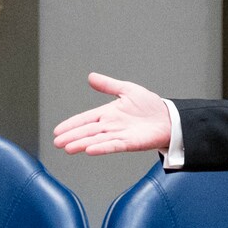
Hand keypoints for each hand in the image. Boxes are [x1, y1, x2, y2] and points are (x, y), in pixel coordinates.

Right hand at [51, 73, 173, 155]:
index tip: (57, 131)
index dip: (71, 124)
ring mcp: (119, 135)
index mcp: (108, 113)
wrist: (169, 118)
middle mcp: (110, 126)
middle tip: (57, 143)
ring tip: (68, 148)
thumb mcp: (127, 90)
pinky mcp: (129, 143)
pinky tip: (89, 150)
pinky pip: (112, 145)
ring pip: (96, 140)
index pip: (85, 119)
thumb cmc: (150, 106)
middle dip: (71, 136)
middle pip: (87, 131)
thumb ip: (108, 85)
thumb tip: (90, 77)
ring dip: (82, 144)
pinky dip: (101, 148)